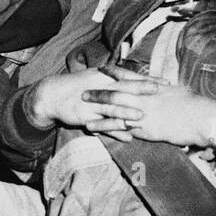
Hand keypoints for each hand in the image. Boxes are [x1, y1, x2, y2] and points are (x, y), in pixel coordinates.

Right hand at [27, 66, 165, 135]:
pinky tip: (127, 137)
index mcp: (104, 78)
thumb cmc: (75, 86)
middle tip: (160, 92)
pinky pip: (102, 125)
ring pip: (111, 107)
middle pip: (123, 88)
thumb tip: (133, 77)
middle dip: (142, 90)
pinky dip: (114, 131)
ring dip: (126, 111)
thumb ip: (113, 78)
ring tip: (142, 116)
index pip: (129, 77)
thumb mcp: (94, 77)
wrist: (51, 95)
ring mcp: (92, 103)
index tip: (165, 82)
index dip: (147, 79)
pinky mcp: (85, 117)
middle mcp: (99, 88)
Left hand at [82, 76, 215, 146]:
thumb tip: (157, 84)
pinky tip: (95, 131)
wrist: (205, 119)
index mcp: (153, 87)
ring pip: (116, 112)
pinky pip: (122, 129)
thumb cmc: (195, 105)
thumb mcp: (177, 91)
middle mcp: (146, 99)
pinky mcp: (146, 130)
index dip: (114, 72)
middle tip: (83, 92)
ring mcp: (145, 114)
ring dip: (98, 114)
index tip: (101, 68)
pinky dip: (108, 130)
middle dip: (99, 93)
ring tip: (82, 115)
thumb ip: (163, 88)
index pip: (130, 77)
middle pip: (117, 93)